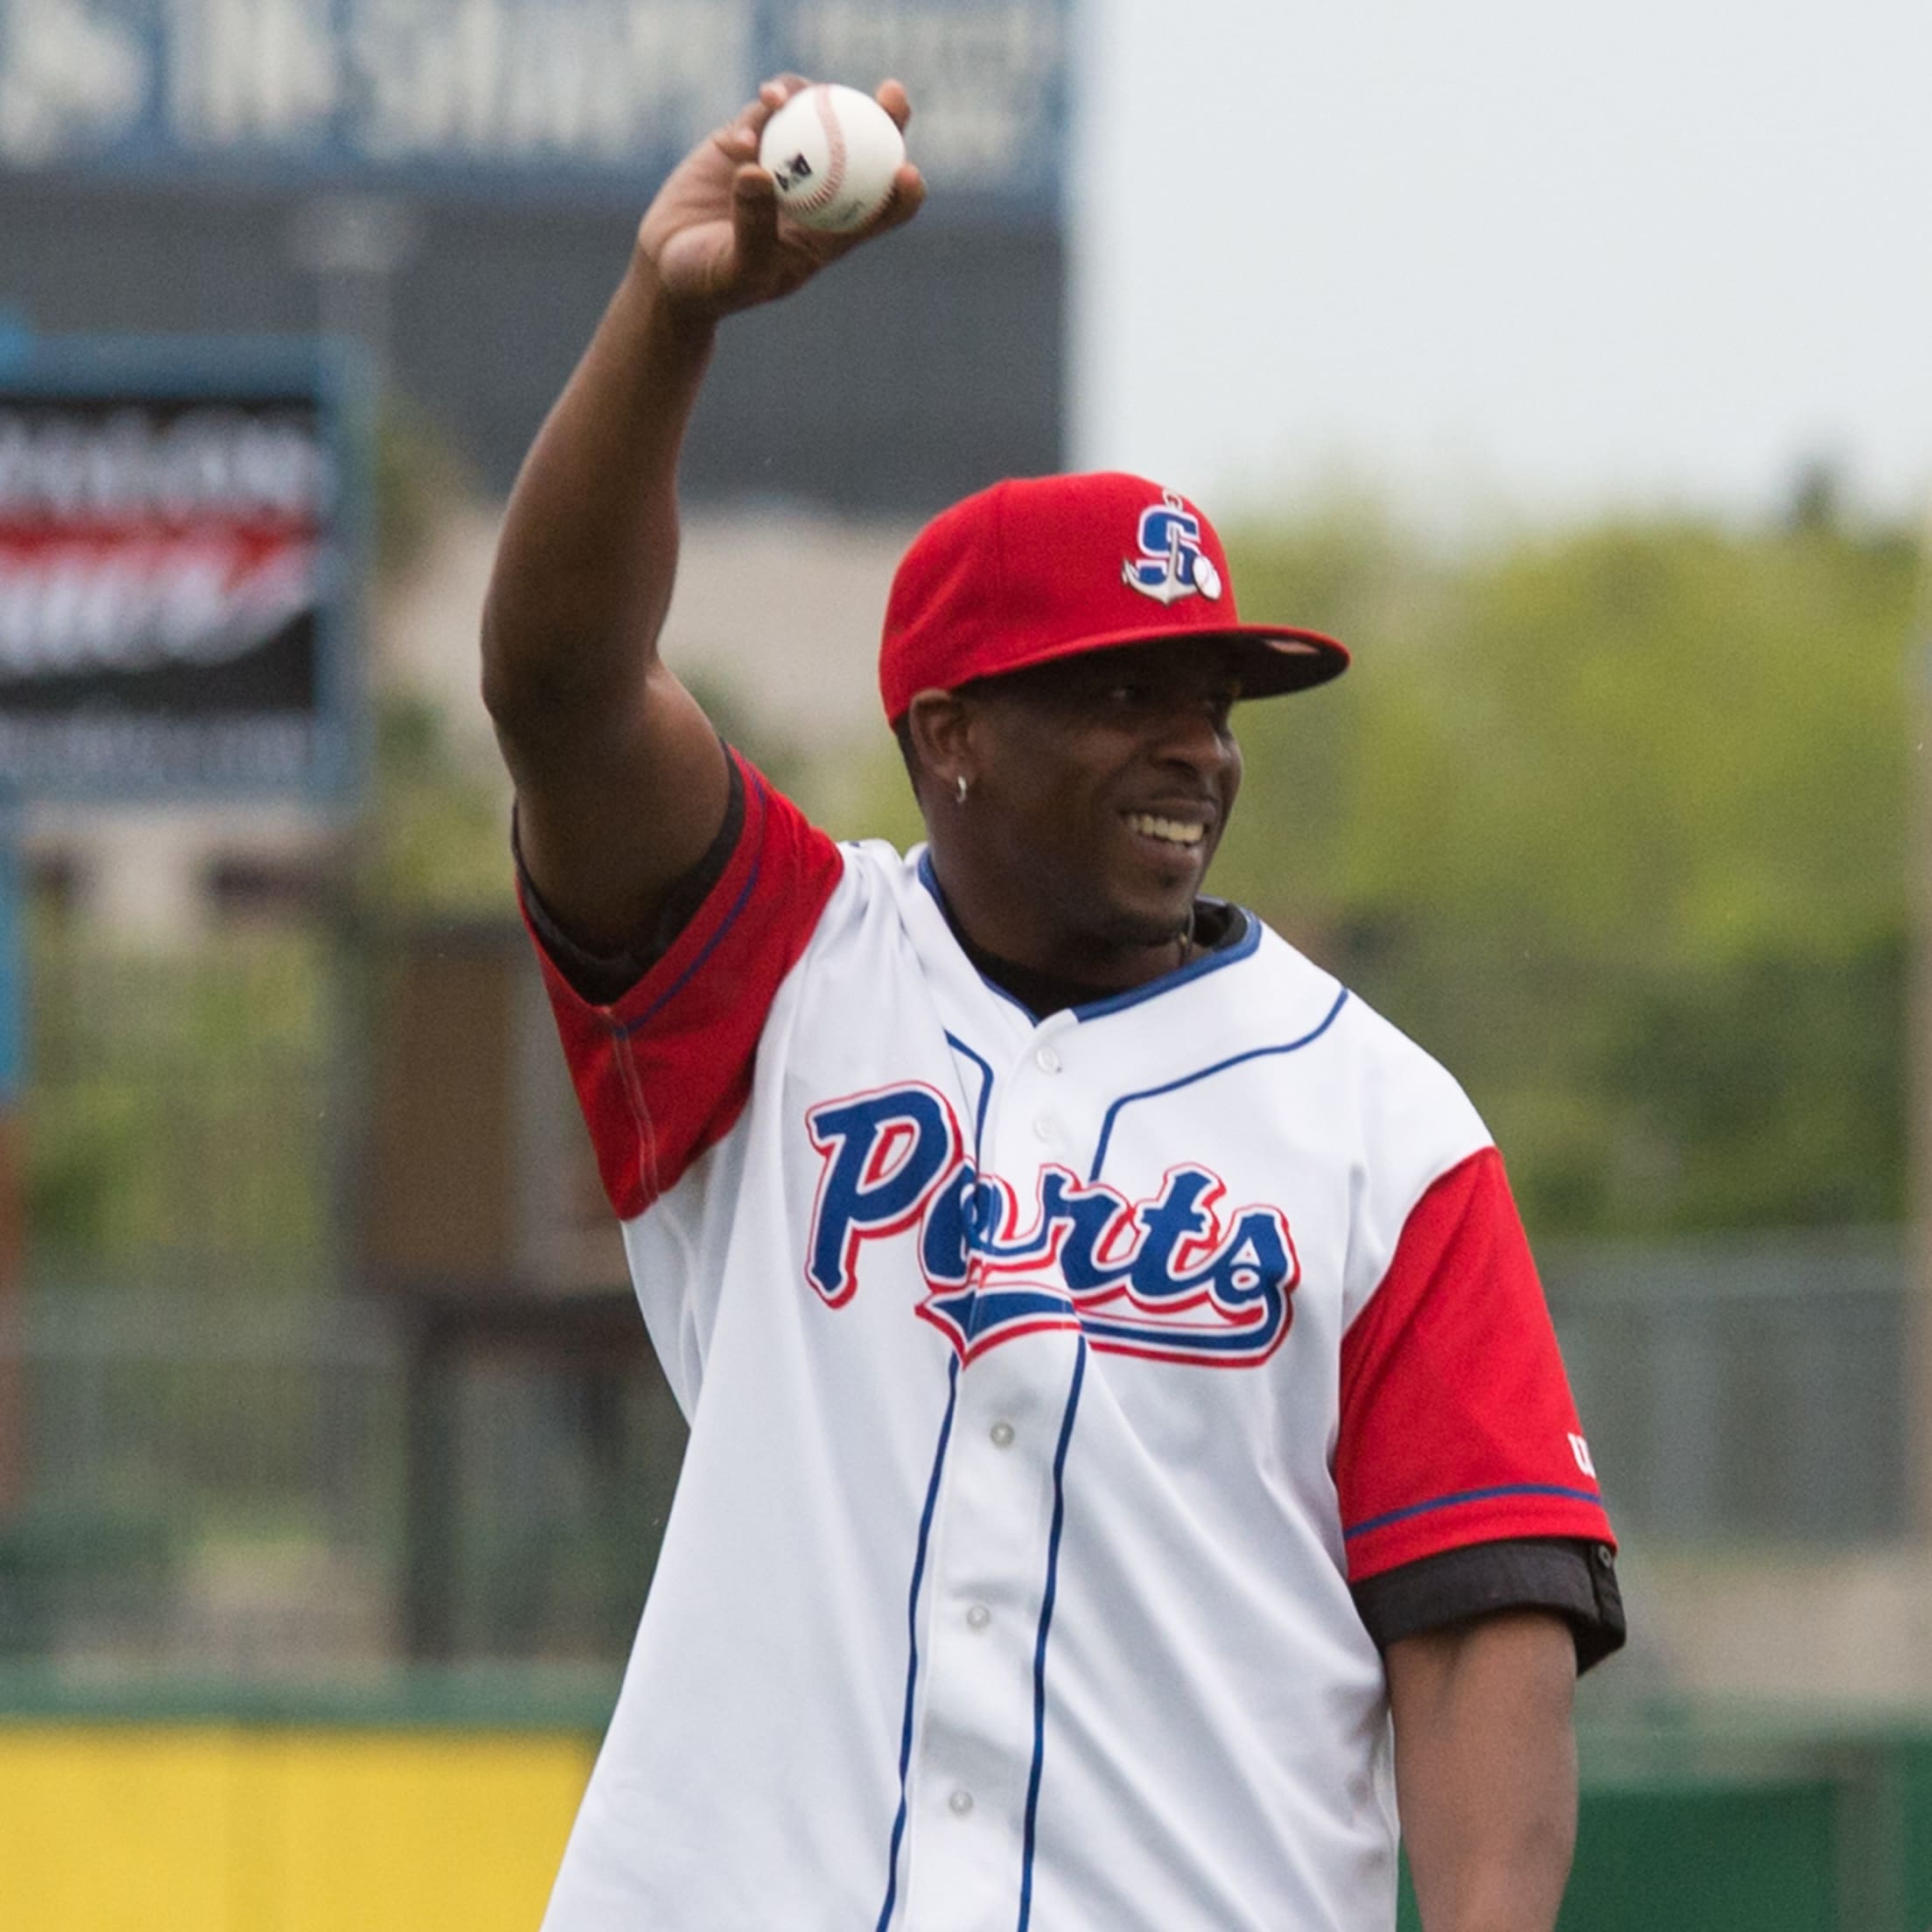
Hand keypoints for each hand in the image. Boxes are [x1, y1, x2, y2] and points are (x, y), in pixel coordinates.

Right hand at [638, 77, 924, 322]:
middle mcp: (817, 191)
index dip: (904, 190)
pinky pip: (767, 110)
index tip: (907, 171)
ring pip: (817, 115)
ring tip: (777, 100)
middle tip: (891, 93)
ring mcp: (785, 160)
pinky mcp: (750, 138)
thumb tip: (761, 172)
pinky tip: (747, 124)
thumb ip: (754, 229)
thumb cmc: (712, 285)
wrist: (667, 267)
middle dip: (887, 117)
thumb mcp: (736, 270)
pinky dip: (761, 108)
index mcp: (830, 233)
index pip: (883, 210)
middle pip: (866, 148)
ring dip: (812, 99)